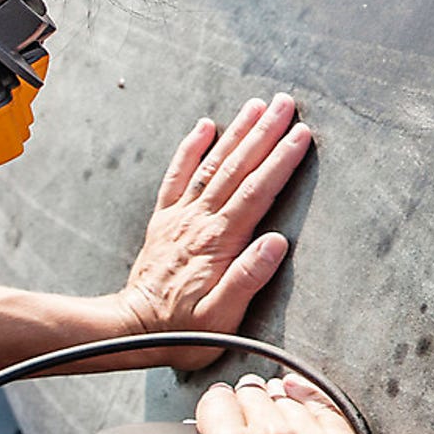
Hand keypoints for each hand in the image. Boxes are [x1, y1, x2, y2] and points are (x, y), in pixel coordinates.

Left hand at [113, 96, 313, 367]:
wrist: (131, 330)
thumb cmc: (183, 331)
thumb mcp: (222, 318)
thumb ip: (248, 278)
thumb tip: (276, 242)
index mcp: (219, 242)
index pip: (257, 191)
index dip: (281, 160)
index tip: (301, 134)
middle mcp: (200, 222)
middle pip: (238, 167)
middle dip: (264, 132)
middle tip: (285, 103)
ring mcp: (180, 217)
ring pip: (213, 164)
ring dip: (237, 133)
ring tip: (257, 106)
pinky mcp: (165, 219)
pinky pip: (178, 176)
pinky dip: (191, 148)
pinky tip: (205, 127)